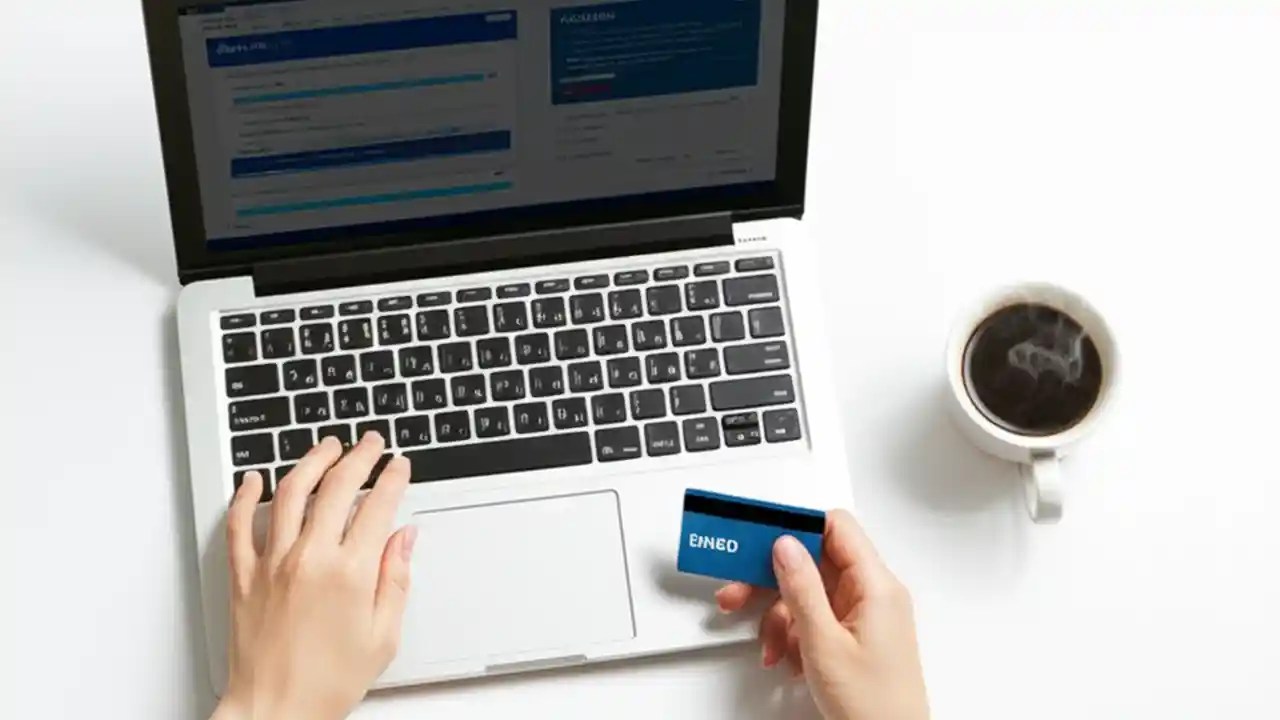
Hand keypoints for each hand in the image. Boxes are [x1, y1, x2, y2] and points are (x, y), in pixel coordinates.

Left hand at [211, 433, 415, 719]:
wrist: (275, 711)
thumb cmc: (328, 683)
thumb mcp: (383, 636)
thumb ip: (396, 579)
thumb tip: (404, 539)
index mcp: (351, 574)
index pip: (378, 506)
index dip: (393, 478)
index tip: (400, 466)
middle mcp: (310, 560)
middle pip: (337, 487)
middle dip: (359, 457)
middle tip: (370, 445)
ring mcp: (272, 564)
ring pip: (290, 492)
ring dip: (312, 462)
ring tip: (327, 447)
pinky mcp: (243, 576)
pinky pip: (239, 524)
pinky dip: (245, 495)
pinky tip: (255, 478)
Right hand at [715, 511, 928, 719]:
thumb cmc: (873, 706)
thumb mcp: (824, 643)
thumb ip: (802, 589)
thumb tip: (785, 544)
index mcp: (876, 585)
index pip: (836, 527)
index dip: (796, 526)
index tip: (759, 535)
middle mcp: (873, 593)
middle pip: (814, 562)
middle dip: (773, 580)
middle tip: (738, 592)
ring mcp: (864, 614)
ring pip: (810, 593)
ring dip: (780, 617)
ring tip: (769, 646)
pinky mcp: (855, 634)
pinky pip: (816, 617)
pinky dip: (794, 634)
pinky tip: (786, 657)